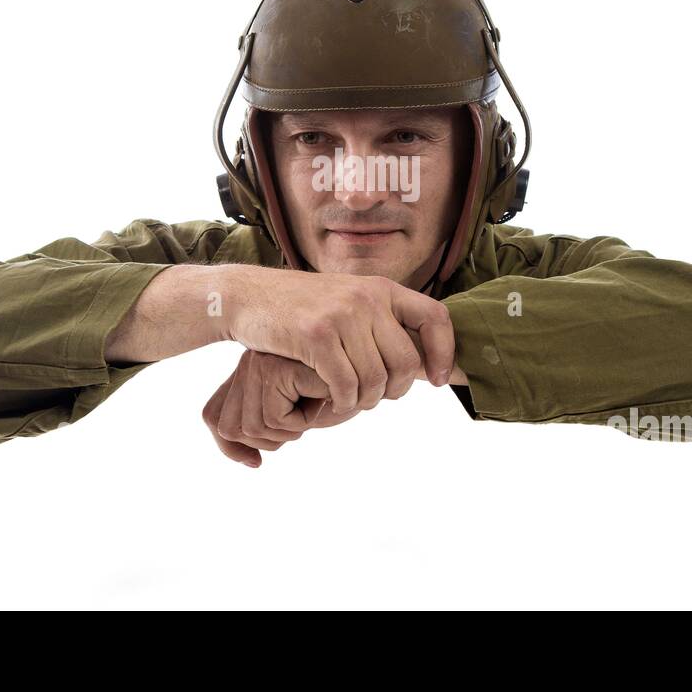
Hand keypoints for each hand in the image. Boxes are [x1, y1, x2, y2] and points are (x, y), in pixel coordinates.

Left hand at [202, 348, 398, 466]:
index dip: (230, 448)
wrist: (369, 374)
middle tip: (303, 417)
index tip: (256, 460)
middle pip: (229, 428)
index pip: (214, 417)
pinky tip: (319, 398)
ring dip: (292, 429)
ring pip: (254, 428)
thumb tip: (249, 461)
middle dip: (271, 440)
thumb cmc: (338, 396)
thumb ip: (262, 428)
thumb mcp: (294, 415)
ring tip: (313, 404)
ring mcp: (259, 362)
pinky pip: (275, 419)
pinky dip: (303, 421)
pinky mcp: (275, 367)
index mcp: (246, 374)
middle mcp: (247, 364)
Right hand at [223, 267, 453, 414]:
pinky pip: (346, 386)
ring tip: (349, 400)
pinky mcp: (316, 336)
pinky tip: (330, 402)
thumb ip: (381, 322)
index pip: (435, 318)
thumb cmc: (301, 309)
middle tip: (375, 397)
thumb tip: (423, 361)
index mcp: (381, 288)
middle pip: (406, 362)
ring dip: (364, 401)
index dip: (444, 353)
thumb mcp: (347, 301)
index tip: (437, 380)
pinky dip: (341, 403)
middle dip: (395, 390)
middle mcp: (367, 298)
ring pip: (376, 380)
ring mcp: (342, 315)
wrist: (248, 296)